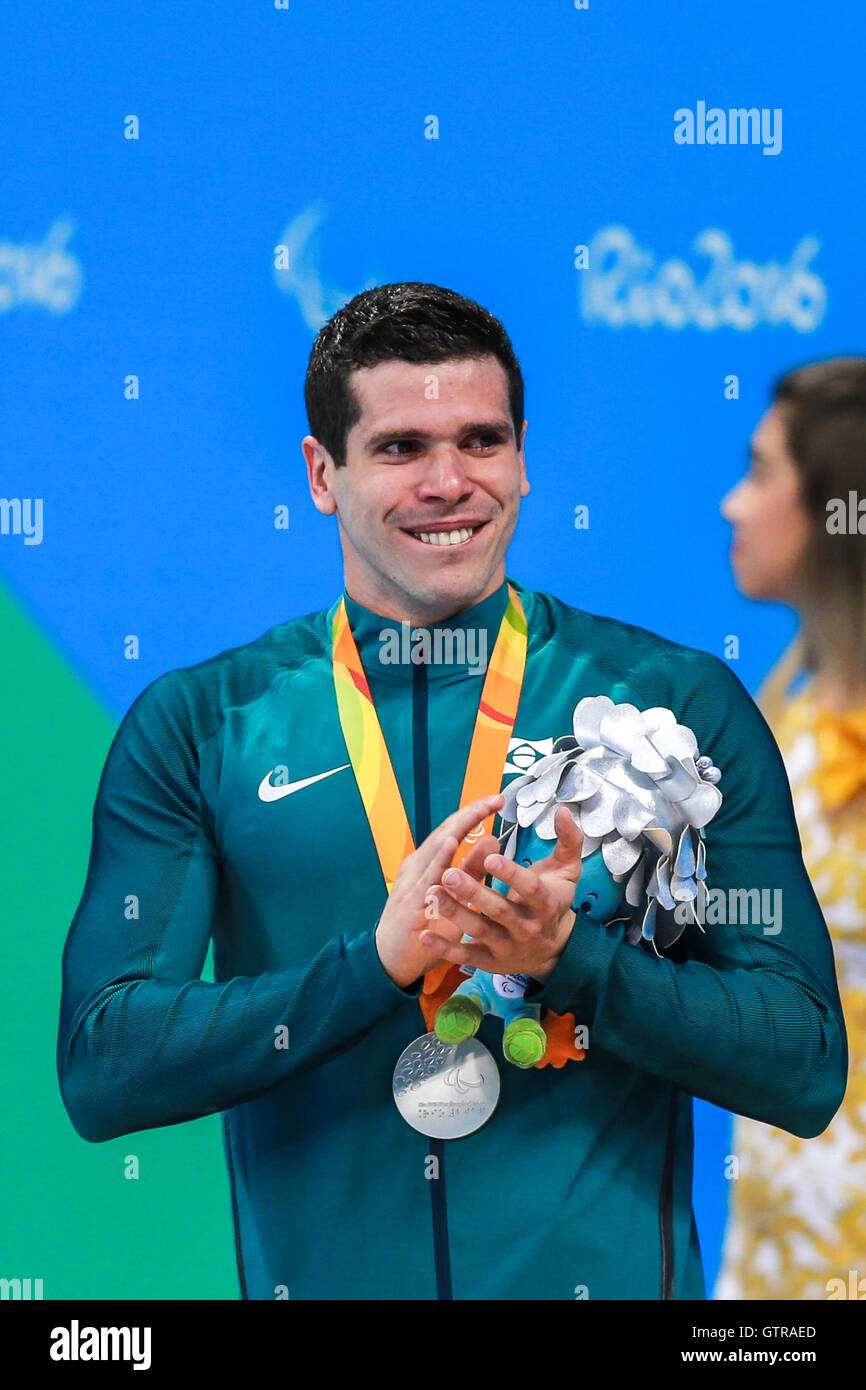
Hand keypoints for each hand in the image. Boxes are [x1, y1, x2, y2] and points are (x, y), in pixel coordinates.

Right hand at [374, 793, 505, 988]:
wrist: (390, 959)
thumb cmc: (424, 925)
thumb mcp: (455, 895)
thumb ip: (472, 870)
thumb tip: (492, 840)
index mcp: (428, 862)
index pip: (453, 830)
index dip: (474, 813)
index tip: (498, 800)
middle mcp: (418, 866)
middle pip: (445, 832)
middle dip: (470, 813)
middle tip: (494, 799)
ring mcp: (412, 882)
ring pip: (435, 849)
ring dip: (456, 828)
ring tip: (476, 811)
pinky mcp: (410, 902)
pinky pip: (427, 877)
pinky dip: (439, 858)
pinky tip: (451, 844)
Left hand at [419, 806, 583, 982]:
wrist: (554, 949)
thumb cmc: (554, 900)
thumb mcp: (568, 871)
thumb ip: (569, 841)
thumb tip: (562, 810)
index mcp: (546, 904)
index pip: (530, 889)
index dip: (511, 874)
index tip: (490, 857)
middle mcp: (527, 928)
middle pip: (500, 910)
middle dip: (474, 892)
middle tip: (450, 873)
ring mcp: (508, 947)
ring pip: (479, 931)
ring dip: (455, 914)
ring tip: (433, 893)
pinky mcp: (491, 962)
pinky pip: (466, 957)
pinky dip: (445, 948)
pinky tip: (424, 935)